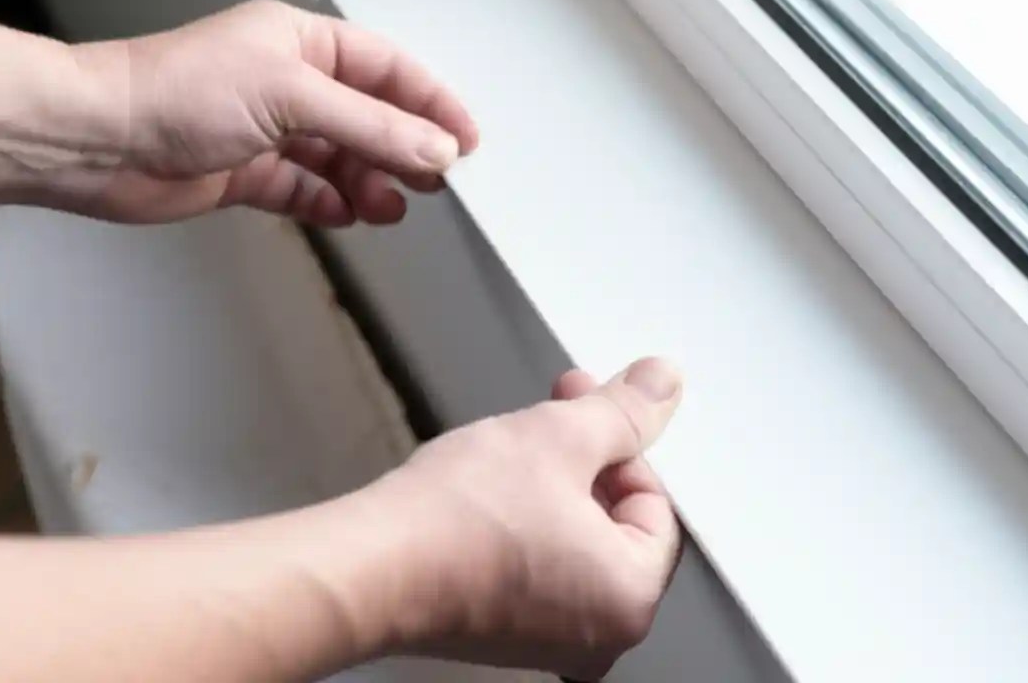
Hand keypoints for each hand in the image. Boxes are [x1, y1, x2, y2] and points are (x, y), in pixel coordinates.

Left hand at [63, 0, 477, 223]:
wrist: (96, 141)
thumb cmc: (172, 93)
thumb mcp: (291, 97)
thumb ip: (371, 126)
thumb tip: (431, 146)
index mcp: (300, 43)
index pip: (387, 70)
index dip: (431, 103)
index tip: (464, 139)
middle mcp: (286, 83)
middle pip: (368, 117)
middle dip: (405, 149)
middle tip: (437, 181)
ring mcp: (266, 130)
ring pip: (340, 158)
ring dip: (370, 183)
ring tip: (391, 206)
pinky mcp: (244, 172)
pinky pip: (304, 189)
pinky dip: (328, 204)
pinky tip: (346, 214)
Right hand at [363, 358, 683, 679]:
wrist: (367, 568)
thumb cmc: (455, 521)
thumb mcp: (560, 437)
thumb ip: (623, 412)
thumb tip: (661, 386)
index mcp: (630, 600)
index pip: (655, 505)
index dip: (622, 446)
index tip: (591, 411)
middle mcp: (596, 636)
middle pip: (614, 523)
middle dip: (585, 457)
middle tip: (556, 412)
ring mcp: (545, 640)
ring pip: (570, 540)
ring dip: (552, 483)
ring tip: (513, 446)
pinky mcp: (499, 633)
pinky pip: (532, 565)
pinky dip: (521, 522)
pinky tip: (487, 489)